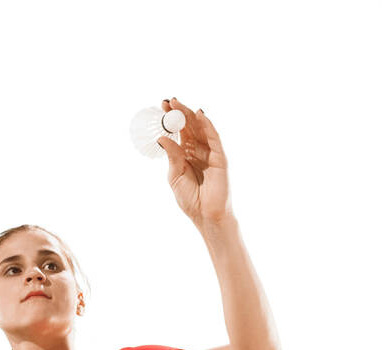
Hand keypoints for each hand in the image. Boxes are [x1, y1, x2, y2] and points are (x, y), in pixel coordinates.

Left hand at [156, 96, 231, 224]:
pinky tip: (200, 115)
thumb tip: (161, 137)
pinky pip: (214, 138)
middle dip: (179, 113)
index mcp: (187, 154)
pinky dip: (208, 125)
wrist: (205, 215)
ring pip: (200, 129)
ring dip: (190, 115)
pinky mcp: (220, 158)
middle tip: (168, 101)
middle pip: (190, 126)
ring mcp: (210, 153)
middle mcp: (199, 150)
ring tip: (178, 104)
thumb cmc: (191, 199)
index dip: (171, 119)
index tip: (161, 107)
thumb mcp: (175, 175)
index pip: (180, 132)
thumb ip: (171, 156)